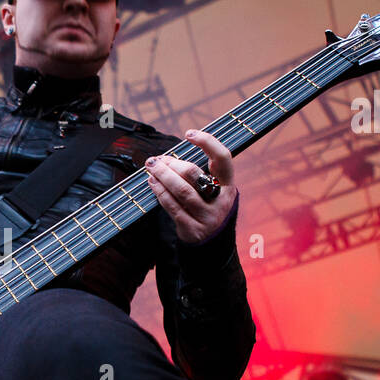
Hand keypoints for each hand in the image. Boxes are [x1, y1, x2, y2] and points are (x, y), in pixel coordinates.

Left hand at [145, 129, 237, 243]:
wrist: (211, 245)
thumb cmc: (207, 209)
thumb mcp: (212, 192)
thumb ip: (197, 176)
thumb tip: (166, 159)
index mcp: (228, 186)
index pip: (223, 158)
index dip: (208, 142)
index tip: (189, 133)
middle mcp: (221, 201)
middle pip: (194, 174)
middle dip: (172, 163)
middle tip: (157, 159)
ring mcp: (208, 217)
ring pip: (181, 190)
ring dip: (162, 176)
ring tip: (151, 167)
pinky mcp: (193, 229)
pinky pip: (172, 207)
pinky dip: (160, 192)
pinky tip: (152, 183)